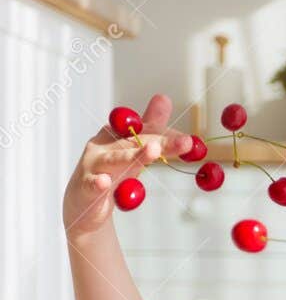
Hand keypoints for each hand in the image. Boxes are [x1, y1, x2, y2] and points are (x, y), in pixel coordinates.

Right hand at [62, 91, 192, 240]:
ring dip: (134, 155)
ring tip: (153, 151)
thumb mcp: (131, 149)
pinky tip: (105, 182)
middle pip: (135, 142)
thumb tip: (164, 98)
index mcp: (116, 134)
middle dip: (160, 142)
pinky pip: (93, 185)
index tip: (188, 142)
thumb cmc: (110, 171)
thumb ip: (149, 128)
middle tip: (184, 142)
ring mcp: (94, 165)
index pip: (145, 131)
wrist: (83, 200)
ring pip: (116, 159)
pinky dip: (98, 183)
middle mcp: (104, 145)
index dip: (167, 136)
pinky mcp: (86, 188)